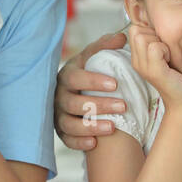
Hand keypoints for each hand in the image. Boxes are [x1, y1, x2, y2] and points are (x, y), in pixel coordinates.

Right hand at [55, 30, 128, 150]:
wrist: (76, 91)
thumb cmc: (88, 72)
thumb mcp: (94, 57)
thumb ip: (106, 46)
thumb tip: (121, 38)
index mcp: (67, 75)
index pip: (76, 78)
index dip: (93, 81)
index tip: (115, 84)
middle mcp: (59, 95)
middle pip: (73, 102)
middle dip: (98, 105)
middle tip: (123, 106)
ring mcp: (58, 114)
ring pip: (69, 123)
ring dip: (90, 126)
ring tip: (112, 128)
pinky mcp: (61, 131)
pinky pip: (66, 139)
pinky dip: (79, 143)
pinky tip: (94, 144)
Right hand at [128, 21, 181, 116]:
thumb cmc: (180, 77)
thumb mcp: (165, 54)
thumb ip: (158, 39)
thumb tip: (158, 22)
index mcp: (138, 56)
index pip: (134, 28)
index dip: (150, 30)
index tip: (162, 45)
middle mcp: (137, 61)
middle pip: (136, 30)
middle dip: (154, 35)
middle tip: (166, 51)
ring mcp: (143, 66)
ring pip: (143, 36)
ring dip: (160, 42)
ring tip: (168, 57)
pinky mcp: (154, 71)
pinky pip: (155, 47)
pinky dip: (166, 50)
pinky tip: (170, 62)